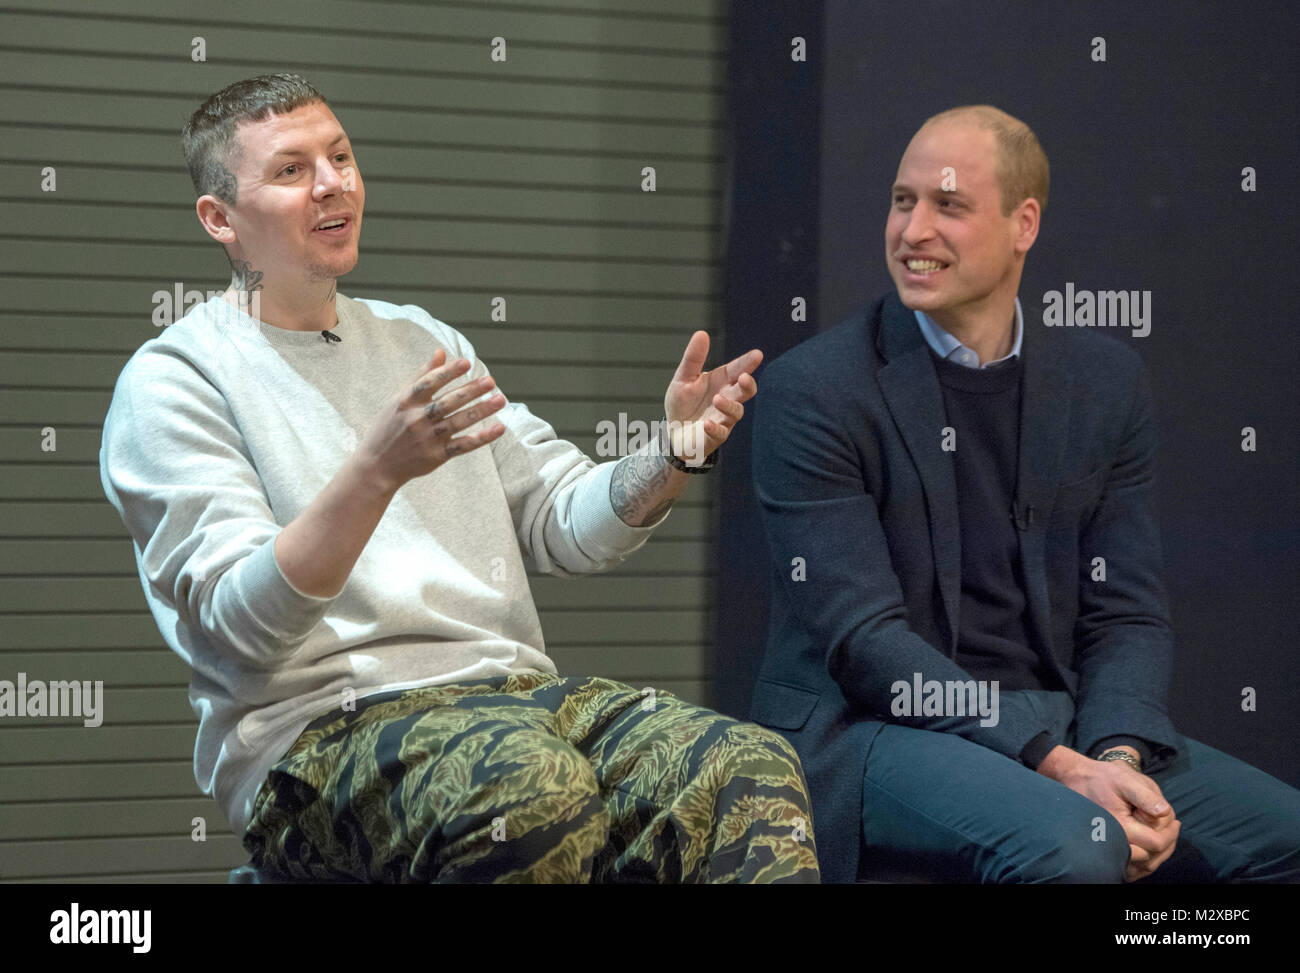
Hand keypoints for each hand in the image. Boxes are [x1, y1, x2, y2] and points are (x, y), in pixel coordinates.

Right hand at [354, 349, 506, 491]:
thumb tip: (441, 352)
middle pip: (447, 402)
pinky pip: (463, 446)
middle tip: (491, 381)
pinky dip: (482, 438)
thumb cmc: (390, 427)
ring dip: (481, 411)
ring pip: (458, 422)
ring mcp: (427, 439)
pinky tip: (499, 428)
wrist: (377, 465)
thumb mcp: (399, 399)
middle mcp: (416, 419)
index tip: (466, 362)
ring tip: (501, 399)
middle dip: (470, 391)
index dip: (447, 372)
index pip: (428, 383)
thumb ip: (421, 376)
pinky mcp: (436, 456)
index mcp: (406, 402)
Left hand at [663, 331, 761, 462]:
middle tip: (744, 377)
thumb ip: (693, 358)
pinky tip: (708, 424)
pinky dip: (715, 428)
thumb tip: (702, 333)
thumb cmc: (682, 404)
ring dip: (729, 405)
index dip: (748, 363)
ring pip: (736, 412)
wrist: (673, 432)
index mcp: (721, 382)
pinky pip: (720, 433)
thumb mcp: (683, 378)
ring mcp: (722, 418)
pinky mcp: (714, 436)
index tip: (757, 355)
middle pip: (745, 391)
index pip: (738, 370)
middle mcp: (726, 399)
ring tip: (717, 399)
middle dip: (747, 385)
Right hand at [1039, 745, 1179, 881]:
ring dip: (1160, 850)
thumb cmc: (1102, 778)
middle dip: (1168, 841)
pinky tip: (1153, 840)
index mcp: (1119, 828)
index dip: (1170, 832)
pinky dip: (1148, 855)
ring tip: (1166, 831)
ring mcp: (1109, 849)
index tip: (1176, 820)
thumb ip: (1146, 797)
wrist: (1078, 779)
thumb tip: (1165, 812)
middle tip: (1173, 824)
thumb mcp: (1125, 780)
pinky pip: (1133, 863)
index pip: (1156, 843)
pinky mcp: (1108, 850)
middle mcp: (1112, 843)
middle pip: (1153, 857)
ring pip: (1144, 863)